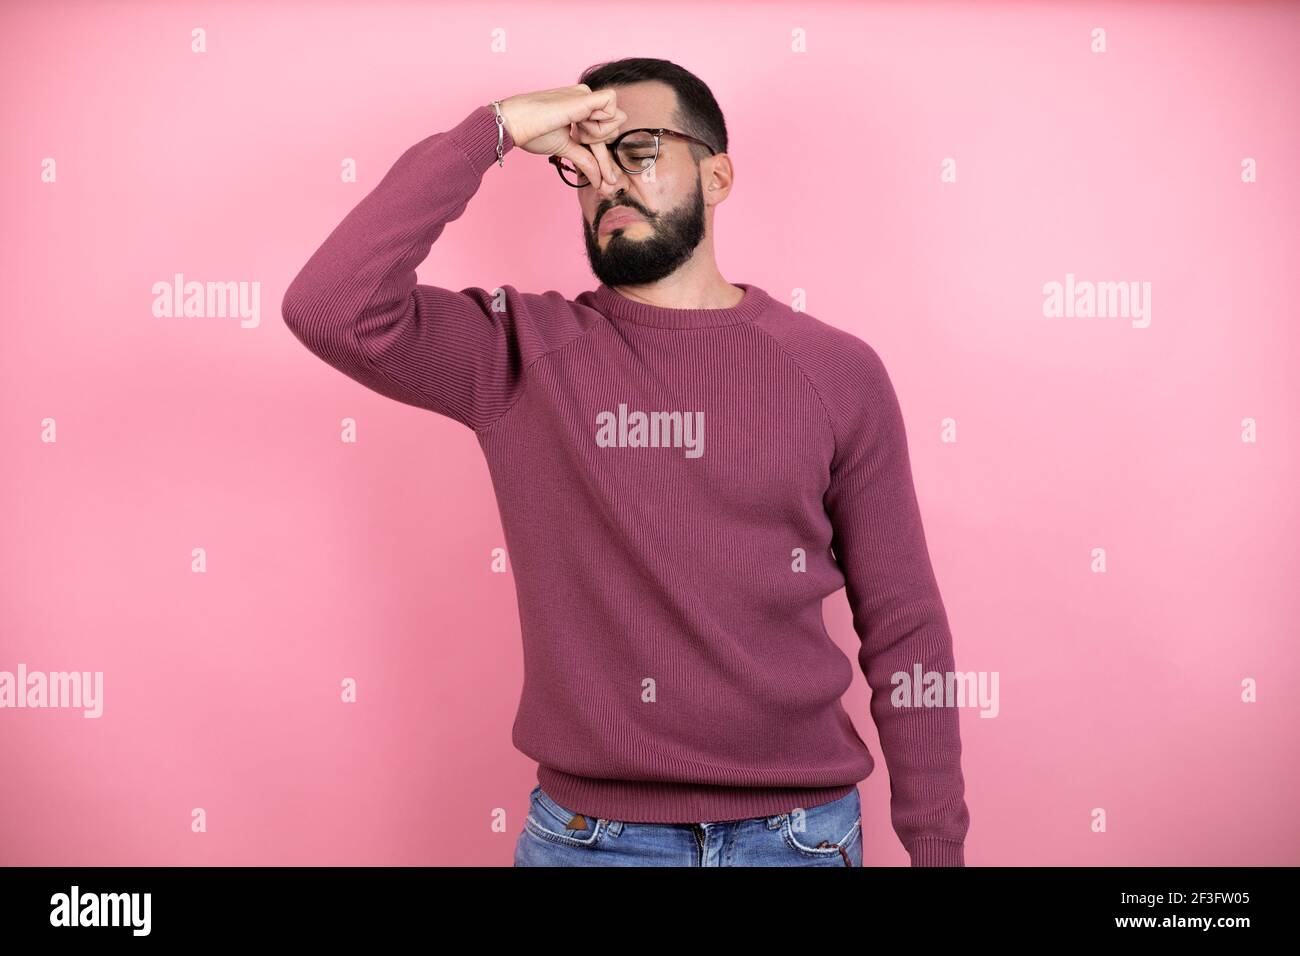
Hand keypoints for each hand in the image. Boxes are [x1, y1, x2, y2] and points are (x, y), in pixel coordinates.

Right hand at [493, 85, 627, 184]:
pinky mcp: (584, 96)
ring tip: (576, 135)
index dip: (605, 158)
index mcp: (581, 109)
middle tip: (592, 161)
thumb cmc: (532, 131)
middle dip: (605, 151)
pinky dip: (601, 123)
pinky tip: (581, 127)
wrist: (514, 122)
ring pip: (617, 118)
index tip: (604, 179)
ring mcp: (585, 96)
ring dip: (599, 136)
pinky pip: (611, 104)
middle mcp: (586, 99)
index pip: (604, 133)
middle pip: (615, 127)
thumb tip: (599, 179)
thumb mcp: (565, 148)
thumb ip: (584, 159)